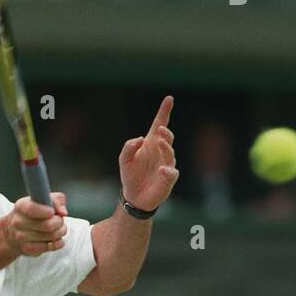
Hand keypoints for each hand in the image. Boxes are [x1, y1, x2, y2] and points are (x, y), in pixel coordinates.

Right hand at [4, 192, 67, 256]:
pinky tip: (55, 239)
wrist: (14, 231)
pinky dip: (57, 243)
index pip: (33, 209)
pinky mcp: (27, 249)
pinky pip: (49, 247)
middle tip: (60, 221)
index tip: (52, 212)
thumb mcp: (43, 200)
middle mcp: (18, 222)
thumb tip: (63, 212)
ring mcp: (21, 237)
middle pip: (48, 225)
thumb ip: (56, 200)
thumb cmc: (34, 213)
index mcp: (21, 206)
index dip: (47, 211)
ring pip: (51, 236)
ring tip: (59, 229)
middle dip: (60, 222)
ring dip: (60, 232)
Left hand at [119, 97, 178, 211]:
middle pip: (167, 137)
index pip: (160, 124)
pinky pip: (171, 173)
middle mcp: (161, 152)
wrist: (133, 196)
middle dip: (165, 132)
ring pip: (170, 153)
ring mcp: (167, 164)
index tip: (169, 99)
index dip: (164, 112)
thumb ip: (128, 148)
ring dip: (165, 147)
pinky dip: (168, 171)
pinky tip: (162, 170)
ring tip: (159, 143)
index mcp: (151, 143)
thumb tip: (139, 140)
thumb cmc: (130, 175)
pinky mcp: (168, 179)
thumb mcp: (124, 160)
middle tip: (160, 130)